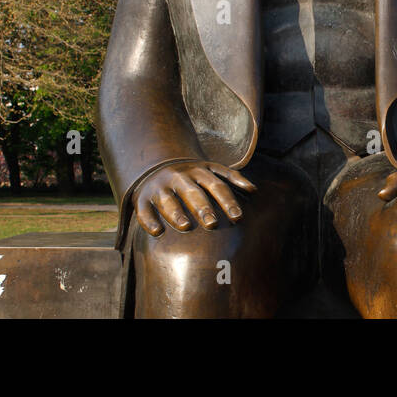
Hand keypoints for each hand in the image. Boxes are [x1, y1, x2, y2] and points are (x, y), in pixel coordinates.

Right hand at [133, 160, 255, 236]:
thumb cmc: (192, 175)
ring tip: (186, 226)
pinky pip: (144, 209)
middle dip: (203, 208)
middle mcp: (179, 177)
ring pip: (168, 199)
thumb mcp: (211, 170)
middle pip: (193, 193)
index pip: (216, 186)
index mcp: (199, 172)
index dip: (227, 201)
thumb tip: (254, 190)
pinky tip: (157, 231)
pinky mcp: (142, 197)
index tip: (238, 217)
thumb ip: (232, 178)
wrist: (156, 165)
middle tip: (213, 224)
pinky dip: (149, 219)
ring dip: (176, 212)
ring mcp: (160, 187)